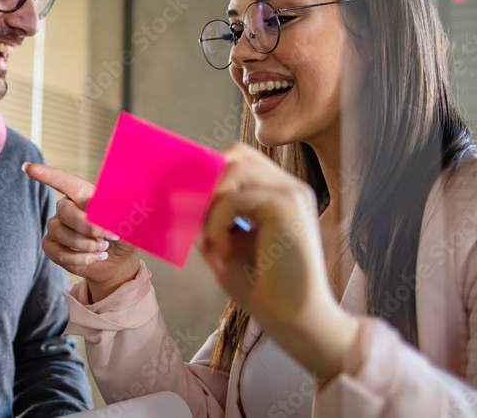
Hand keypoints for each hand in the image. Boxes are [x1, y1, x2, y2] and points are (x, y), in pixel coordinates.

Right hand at [23, 162, 139, 302]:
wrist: (118, 262)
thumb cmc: (123, 235)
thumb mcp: (129, 222)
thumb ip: (118, 215)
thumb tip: (107, 219)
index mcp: (84, 195)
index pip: (63, 182)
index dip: (46, 174)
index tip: (28, 168)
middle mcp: (67, 208)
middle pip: (65, 211)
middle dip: (87, 227)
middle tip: (108, 238)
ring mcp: (56, 227)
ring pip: (60, 233)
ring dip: (85, 245)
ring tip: (103, 249)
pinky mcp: (51, 246)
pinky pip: (58, 252)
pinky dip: (79, 259)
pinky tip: (93, 259)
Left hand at [198, 143, 358, 380]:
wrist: (294, 321)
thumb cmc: (262, 289)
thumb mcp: (226, 244)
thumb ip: (210, 216)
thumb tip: (181, 194)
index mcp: (280, 194)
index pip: (240, 160)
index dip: (211, 174)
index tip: (189, 205)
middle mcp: (290, 188)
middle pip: (236, 155)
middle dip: (208, 183)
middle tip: (195, 220)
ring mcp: (291, 193)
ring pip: (233, 169)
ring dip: (210, 205)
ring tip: (211, 241)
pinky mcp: (286, 206)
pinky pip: (233, 198)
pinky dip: (216, 224)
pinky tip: (222, 253)